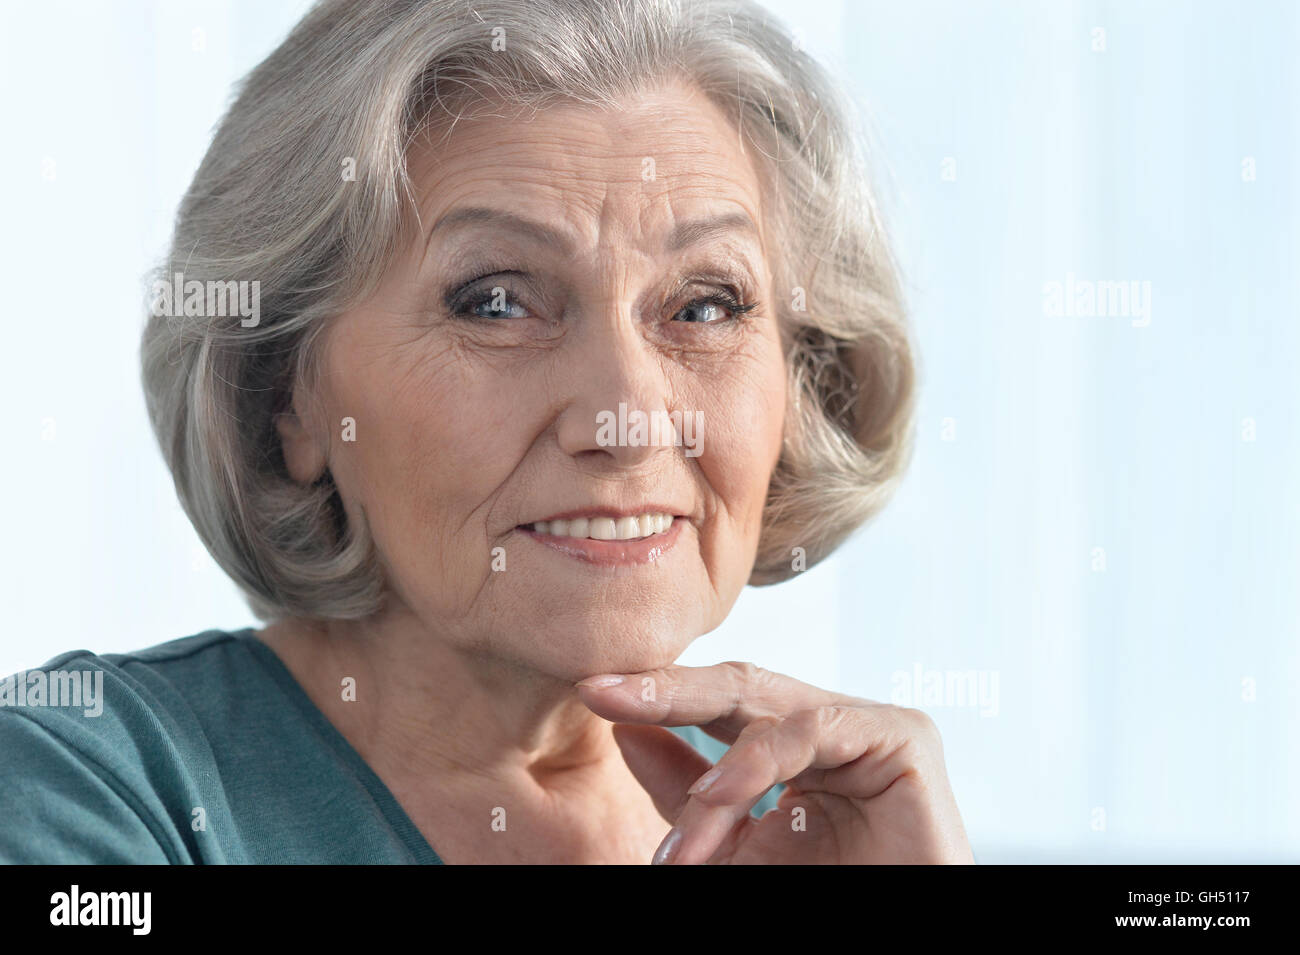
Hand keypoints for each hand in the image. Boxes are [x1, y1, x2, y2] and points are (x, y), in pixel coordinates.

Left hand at [575, 661, 973, 863]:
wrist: (900, 943)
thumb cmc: (825, 898)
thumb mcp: (737, 849)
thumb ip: (690, 793)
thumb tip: (626, 734)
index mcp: (799, 743)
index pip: (720, 704)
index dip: (657, 696)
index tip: (591, 692)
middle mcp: (835, 723)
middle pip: (739, 688)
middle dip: (665, 691)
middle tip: (600, 692)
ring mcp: (870, 724)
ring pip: (766, 715)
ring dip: (711, 785)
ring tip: (680, 850)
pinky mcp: (904, 736)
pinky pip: (810, 729)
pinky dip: (755, 765)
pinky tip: (719, 798)